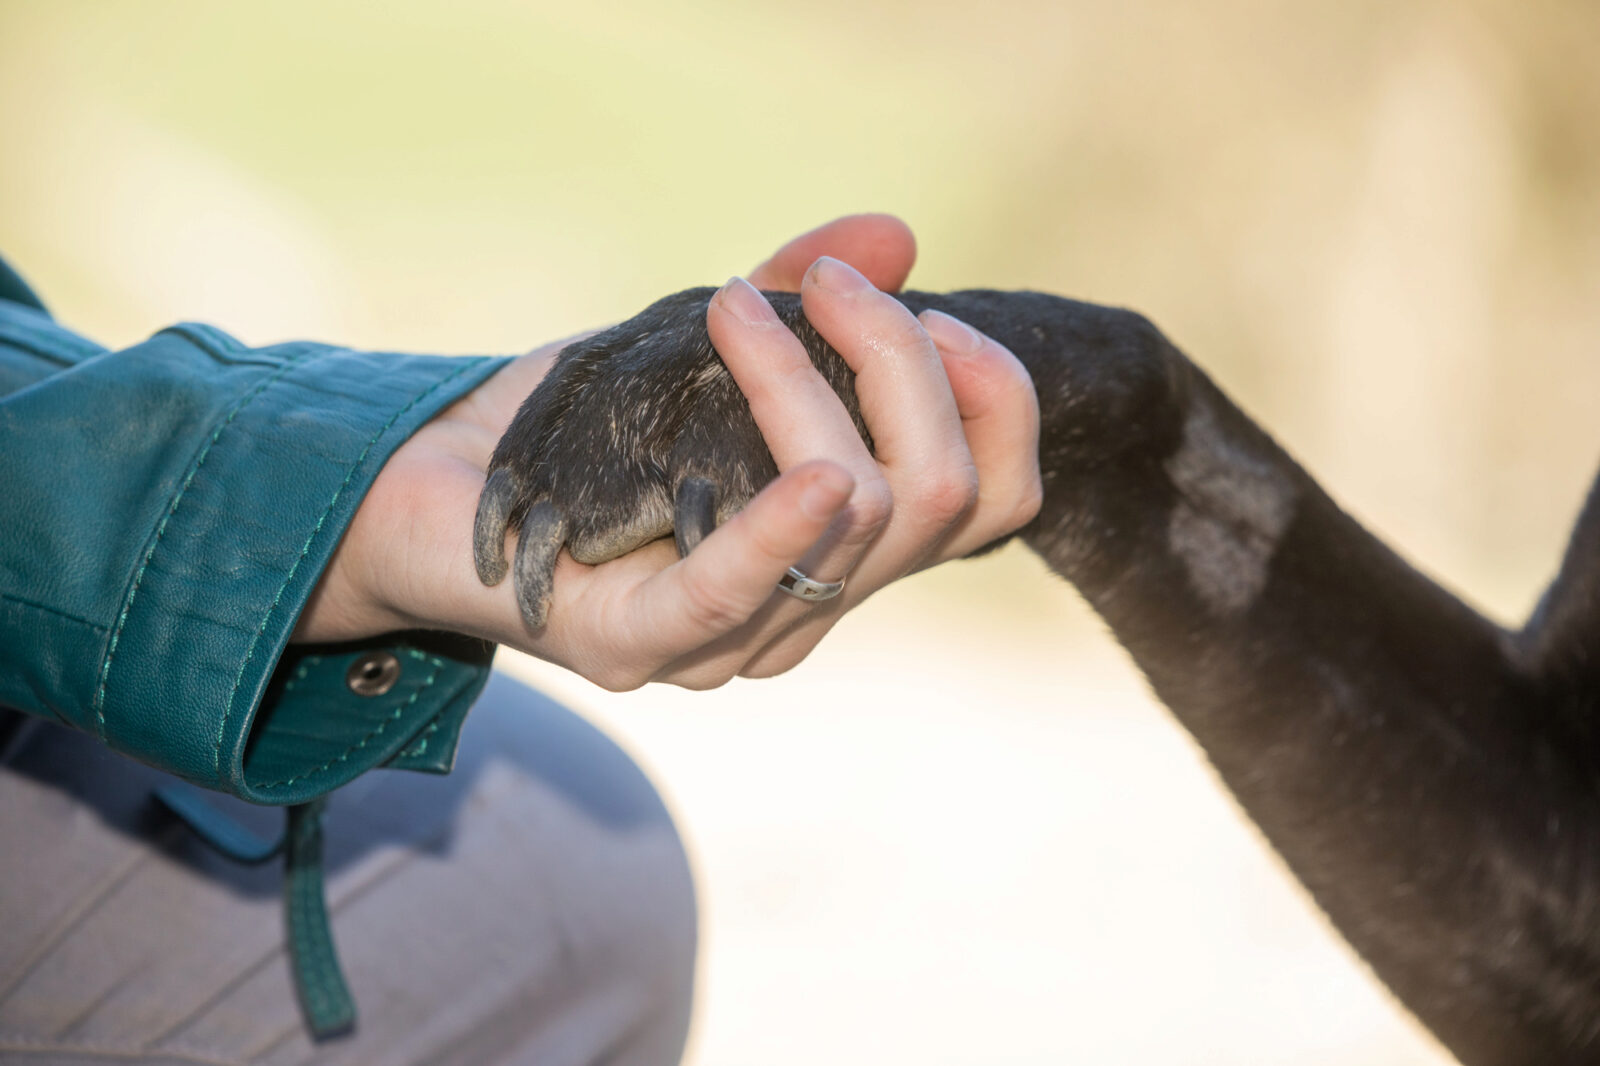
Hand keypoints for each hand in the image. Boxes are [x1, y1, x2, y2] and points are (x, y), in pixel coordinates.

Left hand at [294, 214, 1040, 688]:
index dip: (998, 396)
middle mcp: (805, 609)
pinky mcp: (633, 643)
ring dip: (814, 384)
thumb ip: (798, 301)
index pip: (993, 499)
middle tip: (825, 283)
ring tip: (740, 308)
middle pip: (940, 497)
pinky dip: (787, 524)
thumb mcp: (704, 346)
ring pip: (860, 521)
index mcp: (839, 552)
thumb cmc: (573, 422)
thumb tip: (894, 233)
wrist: (415, 478)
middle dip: (907, 363)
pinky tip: (820, 468)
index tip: (935, 308)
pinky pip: (736, 592)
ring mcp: (727, 640)